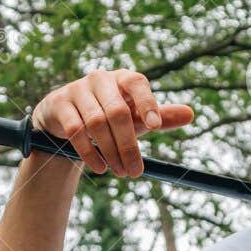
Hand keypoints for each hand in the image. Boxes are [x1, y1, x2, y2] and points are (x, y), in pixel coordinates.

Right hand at [33, 69, 193, 176]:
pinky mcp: (59, 104)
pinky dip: (89, 152)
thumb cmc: (109, 114)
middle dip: (128, 145)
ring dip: (110, 152)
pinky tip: (100, 167)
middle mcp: (100, 79)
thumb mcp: (135, 116)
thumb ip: (161, 116)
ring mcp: (77, 90)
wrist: (65, 116)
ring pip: (96, 123)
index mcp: (122, 78)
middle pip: (117, 112)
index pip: (137, 82)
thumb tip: (191, 114)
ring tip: (120, 172)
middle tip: (135, 171)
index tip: (155, 128)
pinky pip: (76, 131)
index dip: (147, 103)